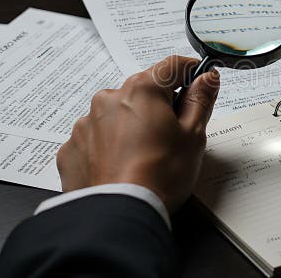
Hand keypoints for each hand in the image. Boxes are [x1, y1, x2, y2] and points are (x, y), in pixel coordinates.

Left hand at [57, 55, 219, 212]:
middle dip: (160, 107)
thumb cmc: (159, 176)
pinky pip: (97, 139)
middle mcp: (109, 98)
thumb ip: (201, 100)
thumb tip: (207, 78)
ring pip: (118, 115)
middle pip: (143, 92)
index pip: (172, 65)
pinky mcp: (72, 148)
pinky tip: (123, 167)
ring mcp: (87, 123)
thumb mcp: (193, 135)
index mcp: (142, 90)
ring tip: (145, 158)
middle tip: (173, 137)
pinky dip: (110, 148)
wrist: (118, 214)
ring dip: (132, 127)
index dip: (191, 73)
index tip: (199, 85)